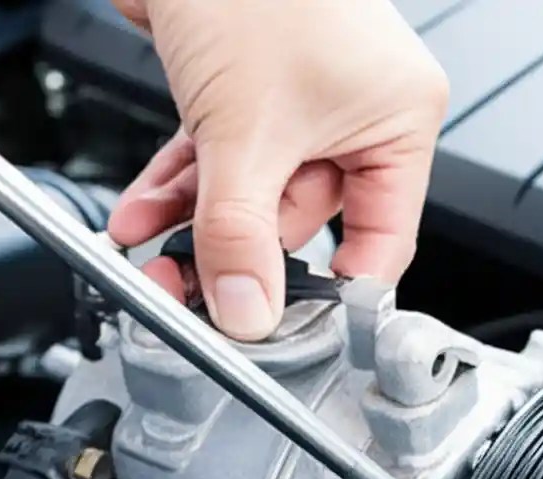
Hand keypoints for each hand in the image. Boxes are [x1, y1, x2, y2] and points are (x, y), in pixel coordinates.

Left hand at [107, 0, 447, 340]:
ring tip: (151, 250)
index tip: (283, 327)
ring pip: (255, 192)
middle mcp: (359, 111)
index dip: (332, 291)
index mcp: (399, 120)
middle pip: (304, 221)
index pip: (382, 240)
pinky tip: (143, 213)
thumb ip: (242, 233)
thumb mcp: (246, 134)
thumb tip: (249, 311)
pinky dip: (183, 186)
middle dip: (238, 251)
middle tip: (190, 283)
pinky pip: (224, 158)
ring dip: (198, 224)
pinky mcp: (251, 89)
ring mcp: (303, 99)